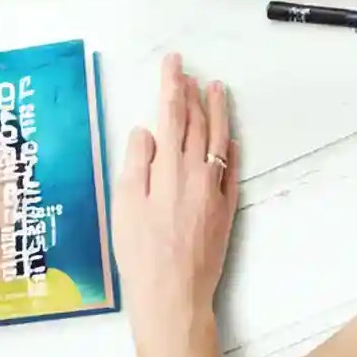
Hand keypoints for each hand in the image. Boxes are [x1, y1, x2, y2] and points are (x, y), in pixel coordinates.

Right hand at [113, 53, 238, 340]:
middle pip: (196, 124)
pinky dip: (231, 150)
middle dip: (191, 93)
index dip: (172, 86)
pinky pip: (232, 171)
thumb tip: (146, 130)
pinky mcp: (226, 209)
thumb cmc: (141, 253)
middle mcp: (195, 173)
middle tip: (188, 71)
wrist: (174, 294)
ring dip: (217, 112)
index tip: (173, 63)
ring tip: (216, 89)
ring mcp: (214, 190)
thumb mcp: (124, 205)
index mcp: (167, 169)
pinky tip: (230, 139)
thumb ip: (136, 163)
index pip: (171, 115)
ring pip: (218, 141)